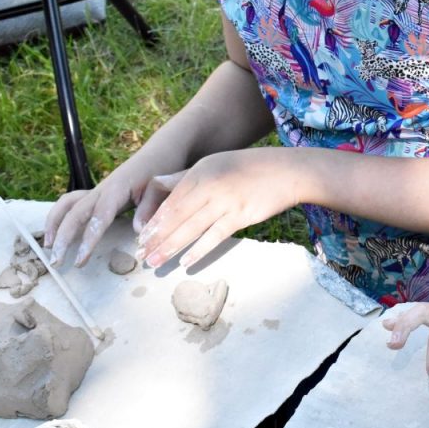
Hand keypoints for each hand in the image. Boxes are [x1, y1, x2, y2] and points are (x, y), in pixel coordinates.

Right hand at [44, 147, 188, 266]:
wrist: (160, 152)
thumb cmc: (161, 170)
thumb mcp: (159, 189)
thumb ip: (149, 209)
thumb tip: (138, 232)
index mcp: (117, 189)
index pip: (98, 216)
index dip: (88, 238)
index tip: (79, 260)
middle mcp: (101, 189)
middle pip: (74, 212)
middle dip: (63, 236)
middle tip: (56, 262)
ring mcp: (96, 190)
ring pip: (67, 204)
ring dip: (54, 224)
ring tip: (47, 246)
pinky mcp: (96, 193)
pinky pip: (72, 203)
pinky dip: (60, 216)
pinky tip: (56, 233)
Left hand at [135, 148, 303, 267]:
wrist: (287, 171)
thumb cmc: (249, 168)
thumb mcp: (215, 164)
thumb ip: (188, 179)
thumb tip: (161, 187)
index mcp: (200, 172)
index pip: (170, 200)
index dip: (154, 222)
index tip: (141, 238)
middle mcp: (209, 185)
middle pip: (176, 216)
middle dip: (156, 238)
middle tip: (142, 255)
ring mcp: (225, 201)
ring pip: (191, 228)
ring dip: (171, 247)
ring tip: (155, 262)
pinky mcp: (241, 215)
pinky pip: (215, 235)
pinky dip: (199, 249)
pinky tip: (186, 262)